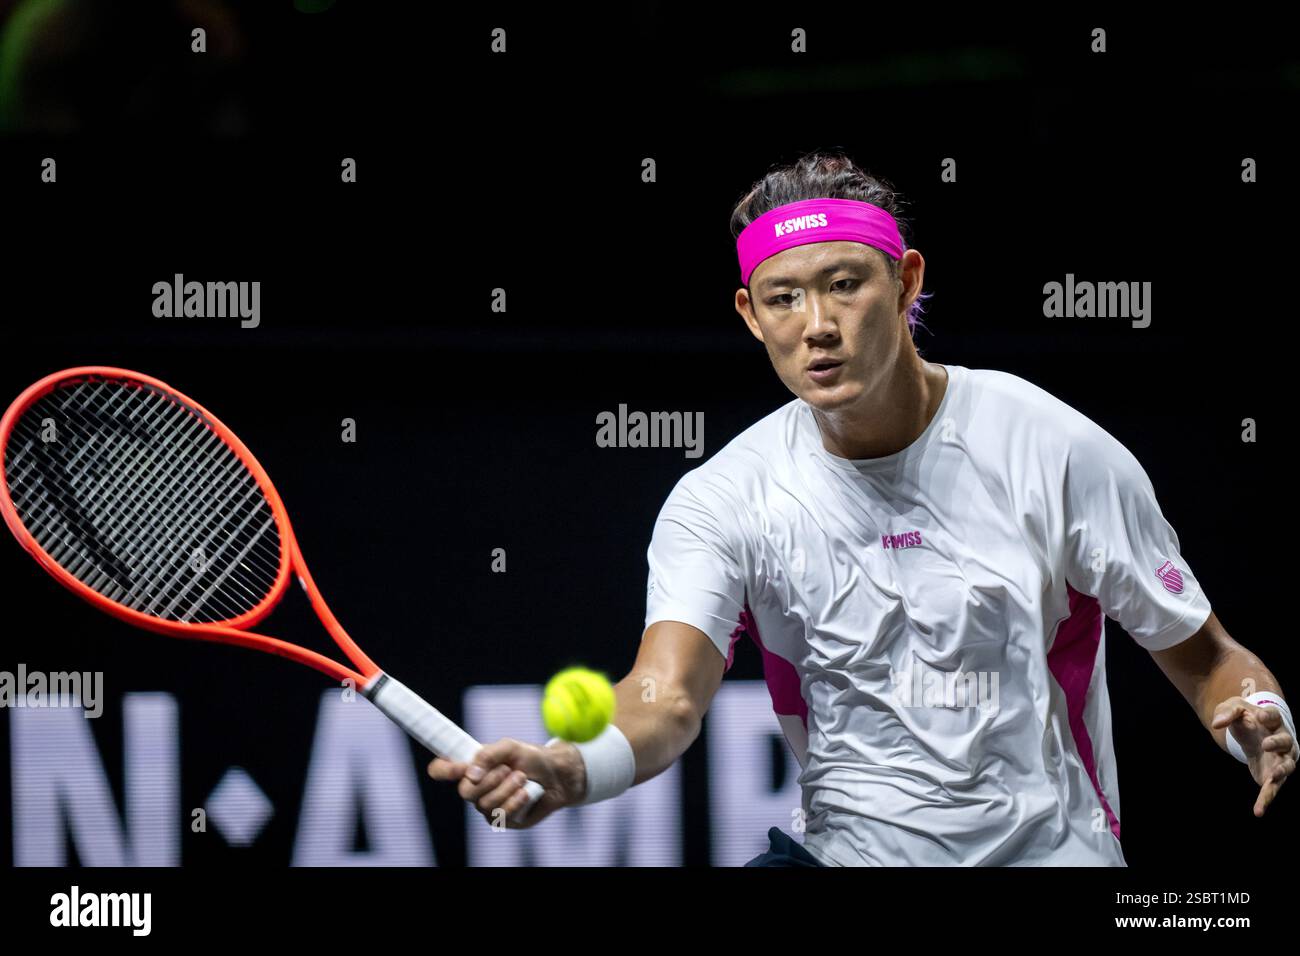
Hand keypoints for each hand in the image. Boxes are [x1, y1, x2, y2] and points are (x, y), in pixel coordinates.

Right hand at [427, 737, 585, 828]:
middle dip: (489, 780)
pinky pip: (500, 815)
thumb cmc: (532, 758)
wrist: (557, 776)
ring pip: (485, 804)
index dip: (443, 769)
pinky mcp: (503, 820)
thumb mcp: (510, 747)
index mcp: (472, 767)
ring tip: (523, 777)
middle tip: (509, 769)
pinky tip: (527, 793)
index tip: (459, 766)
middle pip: (464, 792)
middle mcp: (476, 788)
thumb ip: (488, 755)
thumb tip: (470, 774)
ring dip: (507, 788)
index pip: (441, 769)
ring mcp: (487, 806)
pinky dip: (515, 801)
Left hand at [1212, 697, 1297, 816]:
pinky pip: (1273, 788)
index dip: (1269, 716)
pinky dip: (1266, 798)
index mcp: (1272, 721)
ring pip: (1286, 766)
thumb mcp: (1234, 709)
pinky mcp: (1274, 776)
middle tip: (1266, 744)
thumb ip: (1227, 714)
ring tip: (1272, 777)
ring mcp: (1281, 759)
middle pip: (1285, 742)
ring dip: (1281, 771)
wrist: (1252, 732)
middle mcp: (1282, 741)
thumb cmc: (1245, 718)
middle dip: (1277, 743)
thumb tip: (1215, 724)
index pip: (1274, 716)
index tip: (1261, 716)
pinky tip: (1258, 811)